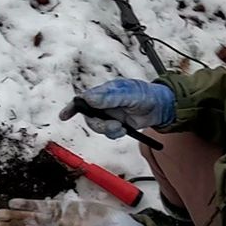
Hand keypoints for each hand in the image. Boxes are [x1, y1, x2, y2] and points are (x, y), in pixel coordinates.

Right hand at [60, 78, 175, 138]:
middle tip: (113, 125)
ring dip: (108, 129)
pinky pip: (107, 133)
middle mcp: (104, 103)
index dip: (73, 107)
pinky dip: (115, 133)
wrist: (160, 108)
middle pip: (89, 116)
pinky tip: (125, 129)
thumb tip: (89, 98)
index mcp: (105, 91)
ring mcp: (109, 114)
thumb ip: (110, 97)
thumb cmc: (146, 95)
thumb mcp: (130, 94)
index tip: (65, 115)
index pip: (84, 99)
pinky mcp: (115, 124)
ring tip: (121, 127)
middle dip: (98, 124)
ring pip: (97, 126)